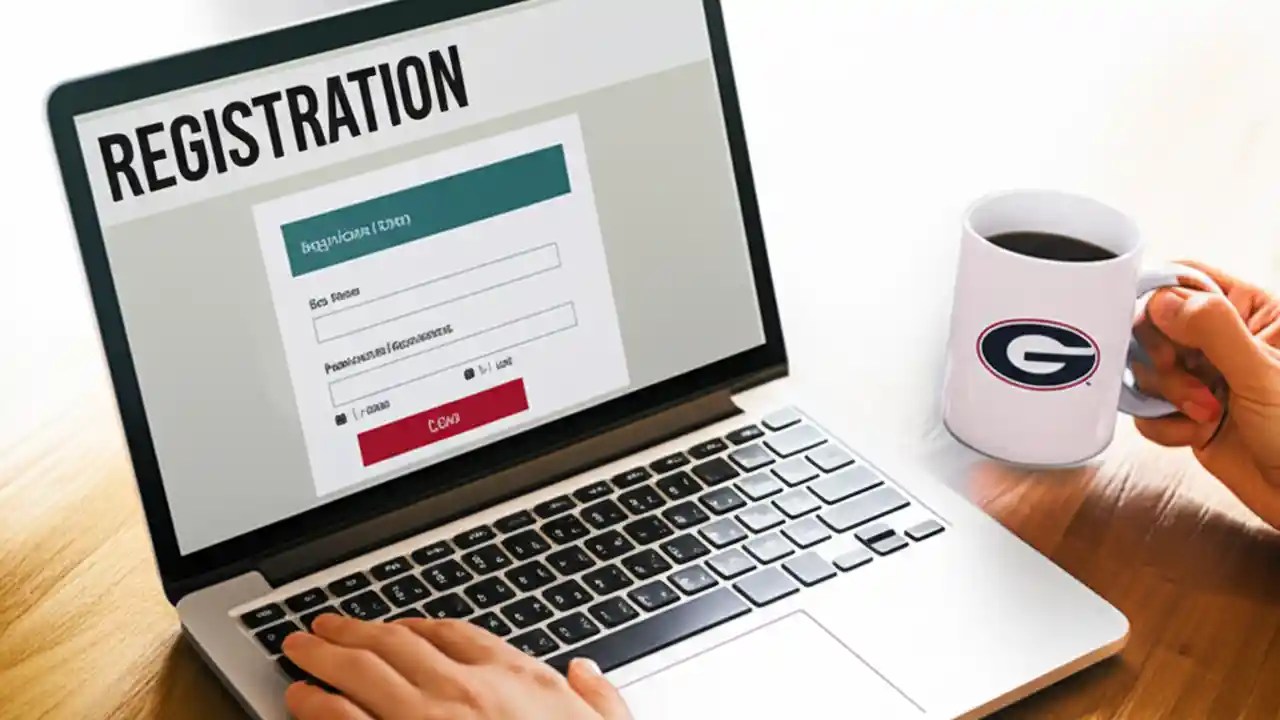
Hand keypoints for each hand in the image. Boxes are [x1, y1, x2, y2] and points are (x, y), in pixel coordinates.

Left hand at [280, 614, 631, 719]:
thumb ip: (599, 701)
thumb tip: (588, 674)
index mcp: (515, 681)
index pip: (456, 636)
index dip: (418, 627)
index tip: (397, 628)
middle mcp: (465, 694)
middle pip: (396, 645)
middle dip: (353, 631)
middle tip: (324, 626)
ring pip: (362, 675)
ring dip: (325, 659)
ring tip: (300, 653)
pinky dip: (318, 706)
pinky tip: (301, 699)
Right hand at [1132, 260, 1279, 527]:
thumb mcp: (1262, 375)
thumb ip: (1213, 330)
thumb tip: (1161, 299)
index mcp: (1251, 312)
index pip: (1187, 278)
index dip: (1160, 297)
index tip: (1154, 324)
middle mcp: (1222, 340)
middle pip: (1154, 324)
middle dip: (1164, 359)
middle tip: (1189, 380)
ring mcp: (1201, 376)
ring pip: (1145, 367)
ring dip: (1167, 396)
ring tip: (1205, 415)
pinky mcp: (1184, 412)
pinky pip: (1145, 407)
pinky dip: (1161, 424)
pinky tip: (1194, 434)